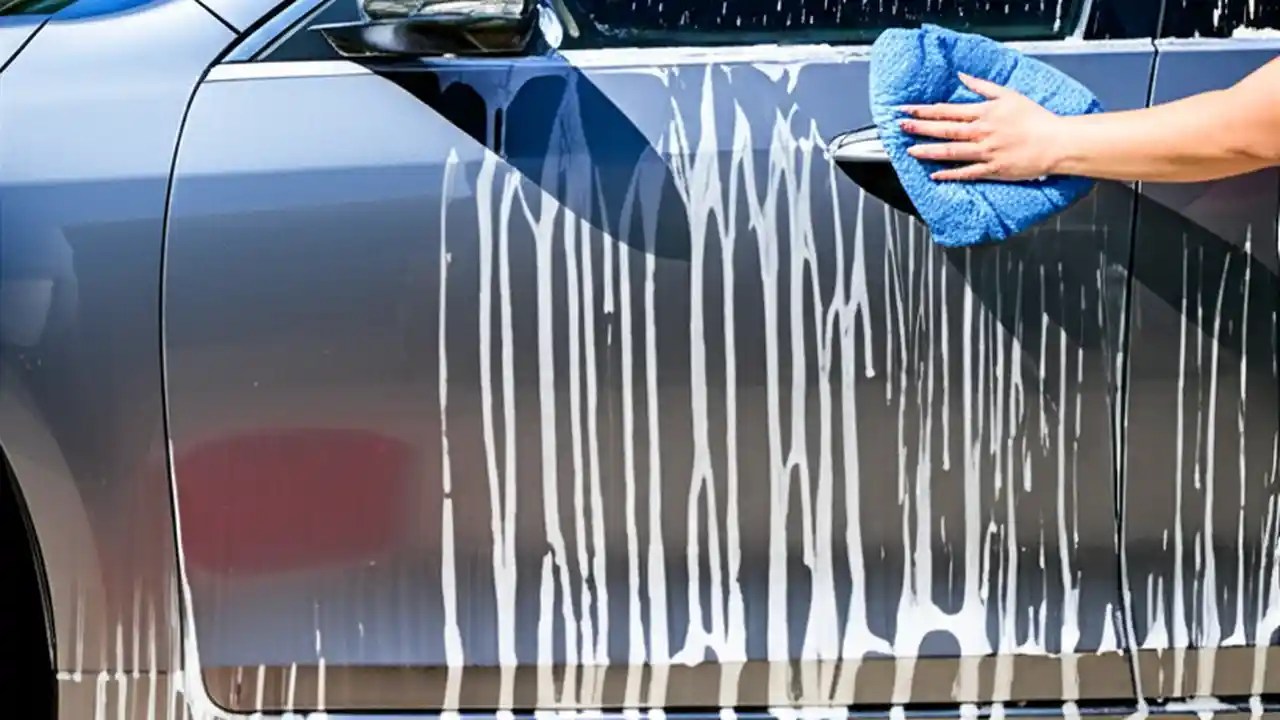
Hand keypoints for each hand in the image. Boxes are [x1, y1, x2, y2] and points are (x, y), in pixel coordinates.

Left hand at [899, 73, 1065, 181]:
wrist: (1056, 142)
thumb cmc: (1035, 118)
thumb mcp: (1009, 95)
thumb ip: (982, 86)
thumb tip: (961, 77)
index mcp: (984, 113)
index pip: (947, 111)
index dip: (923, 110)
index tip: (906, 110)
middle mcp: (982, 132)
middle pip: (944, 130)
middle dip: (919, 128)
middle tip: (899, 127)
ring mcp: (986, 152)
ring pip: (951, 151)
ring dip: (928, 150)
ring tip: (909, 150)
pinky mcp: (993, 170)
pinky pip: (967, 172)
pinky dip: (949, 174)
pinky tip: (933, 174)